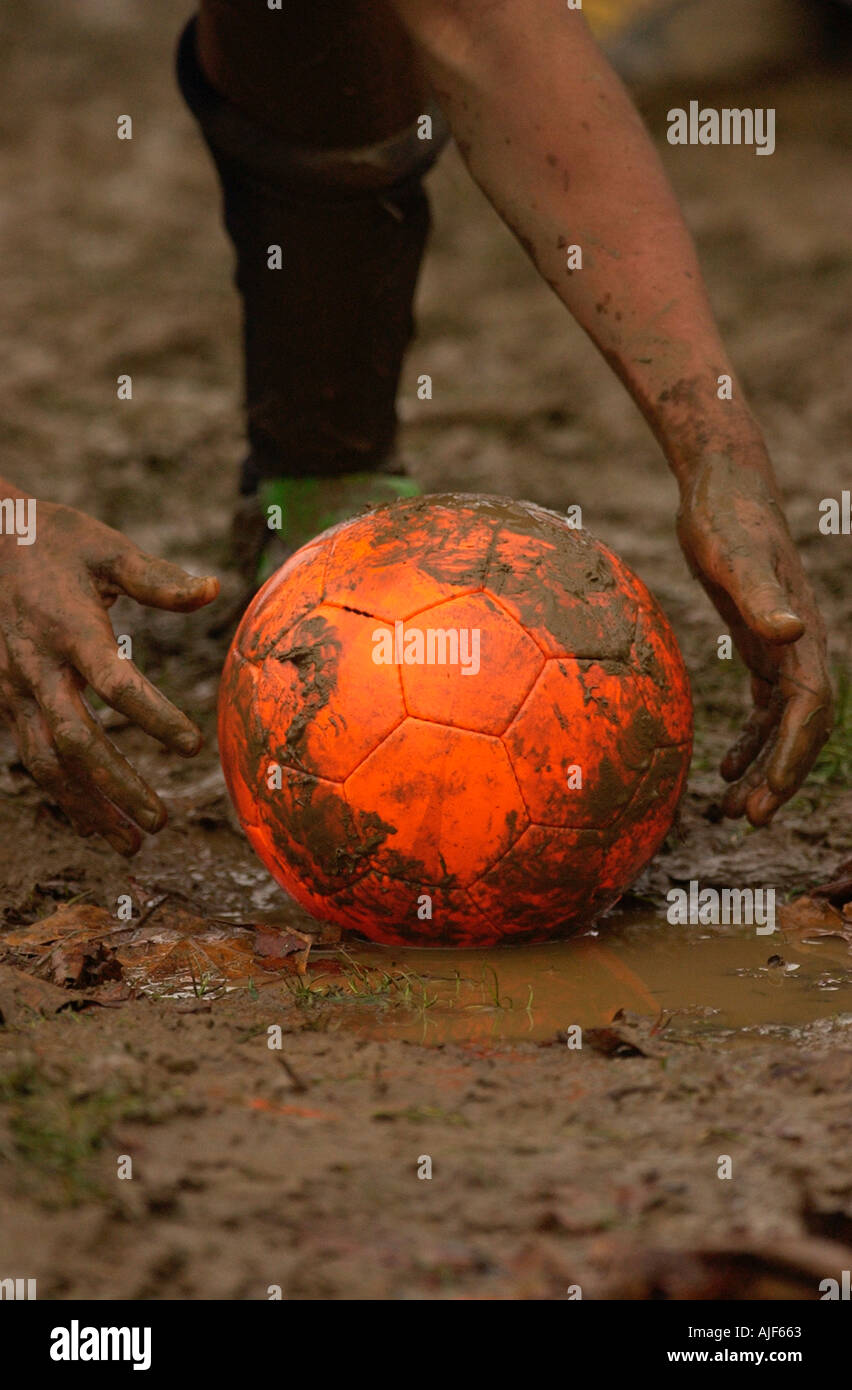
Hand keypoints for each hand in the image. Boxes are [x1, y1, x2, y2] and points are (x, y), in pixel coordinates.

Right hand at [0, 493, 218, 853]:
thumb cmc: (55, 541)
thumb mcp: (106, 549)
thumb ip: (157, 579)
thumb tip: (213, 592)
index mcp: (68, 629)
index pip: (113, 681)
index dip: (153, 715)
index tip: (193, 745)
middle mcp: (35, 666)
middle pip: (74, 740)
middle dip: (116, 786)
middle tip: (161, 822)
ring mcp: (13, 688)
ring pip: (45, 763)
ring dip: (87, 807)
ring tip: (130, 844)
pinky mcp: (3, 700)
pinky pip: (30, 758)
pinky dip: (61, 794)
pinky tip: (91, 823)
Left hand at [676, 452, 832, 825]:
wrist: (723, 489)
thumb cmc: (727, 519)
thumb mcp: (735, 556)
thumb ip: (760, 595)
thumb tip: (790, 631)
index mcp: (802, 636)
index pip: (809, 711)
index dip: (791, 759)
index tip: (765, 798)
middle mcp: (800, 647)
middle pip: (803, 728)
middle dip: (781, 776)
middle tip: (749, 818)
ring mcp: (783, 647)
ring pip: (784, 724)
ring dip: (765, 768)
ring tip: (734, 809)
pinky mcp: (759, 643)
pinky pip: (765, 706)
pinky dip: (751, 740)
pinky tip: (724, 767)